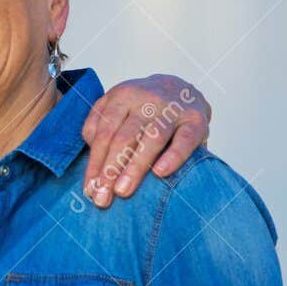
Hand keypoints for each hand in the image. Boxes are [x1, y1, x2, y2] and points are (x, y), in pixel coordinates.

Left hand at [80, 74, 211, 207]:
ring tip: (123, 191)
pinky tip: (160, 173)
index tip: (90, 189)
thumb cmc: (142, 107)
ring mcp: (173, 109)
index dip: (95, 163)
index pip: (104, 133)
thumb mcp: (115, 106)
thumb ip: (97, 127)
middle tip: (102, 197)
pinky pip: (185, 139)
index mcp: (122, 97)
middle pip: (124, 137)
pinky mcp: (196, 119)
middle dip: (110, 170)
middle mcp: (147, 100)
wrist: (183, 88)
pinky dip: (173, 156)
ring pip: (152, 139)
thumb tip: (93, 160)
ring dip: (135, 167)